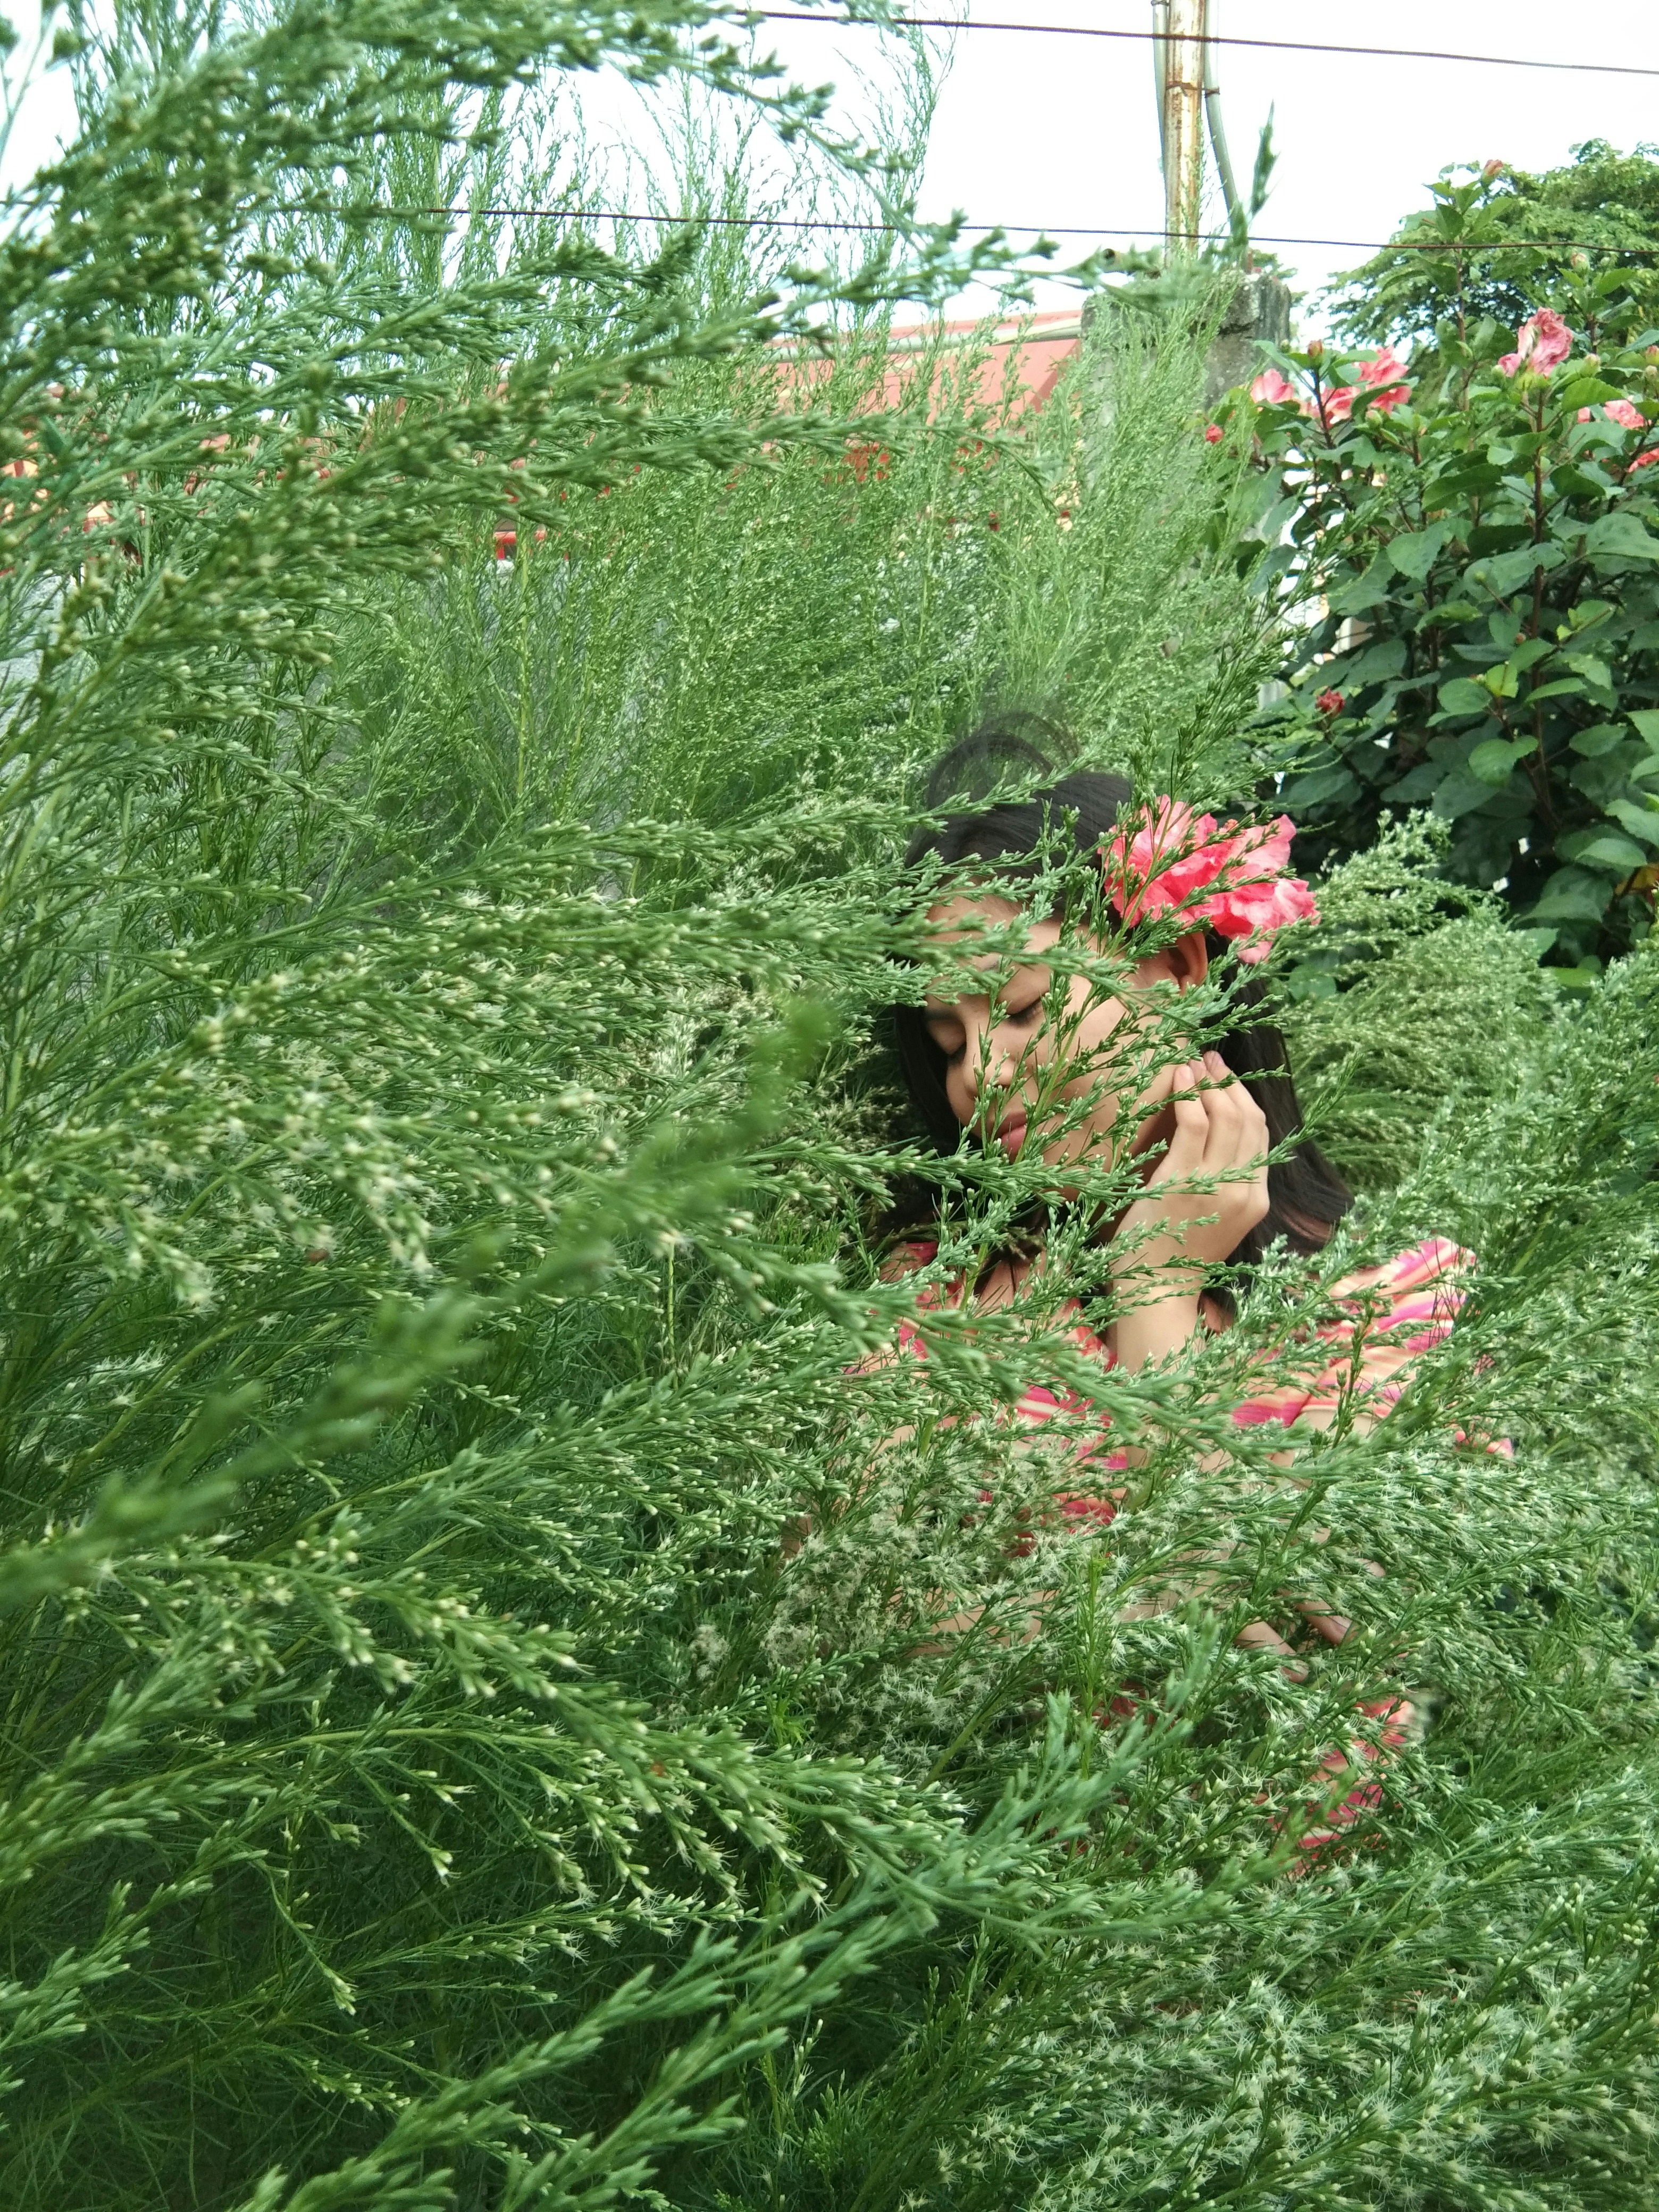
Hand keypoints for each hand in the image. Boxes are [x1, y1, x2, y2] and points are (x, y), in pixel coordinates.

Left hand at [1112, 1051, 1270, 1292]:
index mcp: (1256, 1200)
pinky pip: (1194, 1125)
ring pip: (1226, 1116)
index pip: (1262, 1136)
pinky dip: (1190, 1095)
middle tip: (1209, 1059)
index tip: (1226, 1076)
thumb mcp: (1213, 1217)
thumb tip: (1216, 1137)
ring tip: (1192, 1063)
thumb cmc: (1174, 1253)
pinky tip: (1179, 1080)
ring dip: (1210, 1082)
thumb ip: (1224, 1183)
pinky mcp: (1183, 1183)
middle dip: (1230, 1082)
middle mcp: (1243, 1192)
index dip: (1246, 1099)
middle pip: (1249, 1120)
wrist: (1155, 1292)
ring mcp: (1215, 1187)